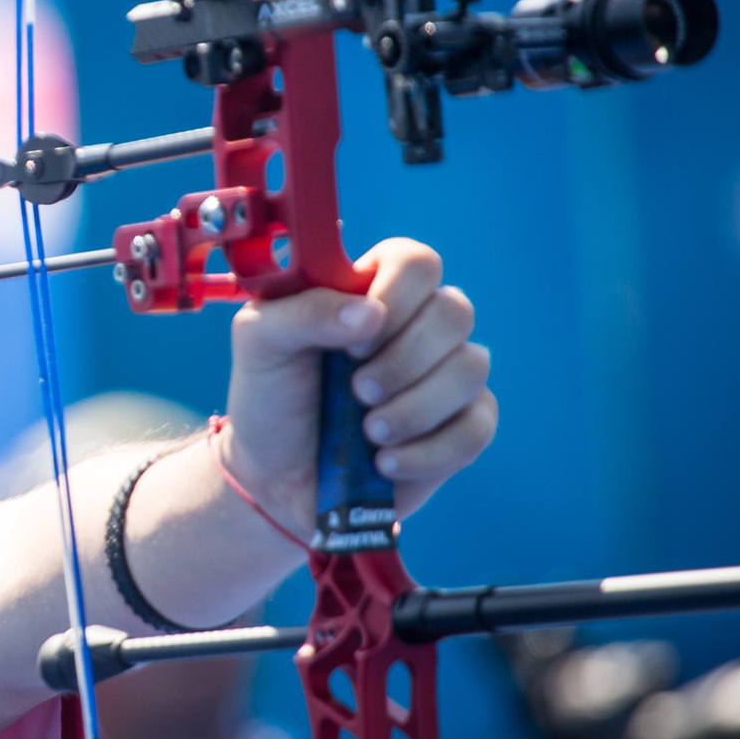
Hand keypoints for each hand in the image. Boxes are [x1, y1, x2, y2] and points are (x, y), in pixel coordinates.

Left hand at [222, 237, 495, 526]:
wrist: (276, 476)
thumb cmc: (270, 397)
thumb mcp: (260, 342)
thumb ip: (303, 312)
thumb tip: (369, 313)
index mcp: (371, 292)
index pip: (416, 262)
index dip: (394, 296)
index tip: (352, 343)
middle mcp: (418, 326)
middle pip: (455, 311)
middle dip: (404, 359)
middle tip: (357, 391)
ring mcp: (445, 376)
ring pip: (471, 367)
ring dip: (415, 407)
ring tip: (368, 432)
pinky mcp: (461, 427)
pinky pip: (479, 426)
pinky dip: (430, 450)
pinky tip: (385, 463)